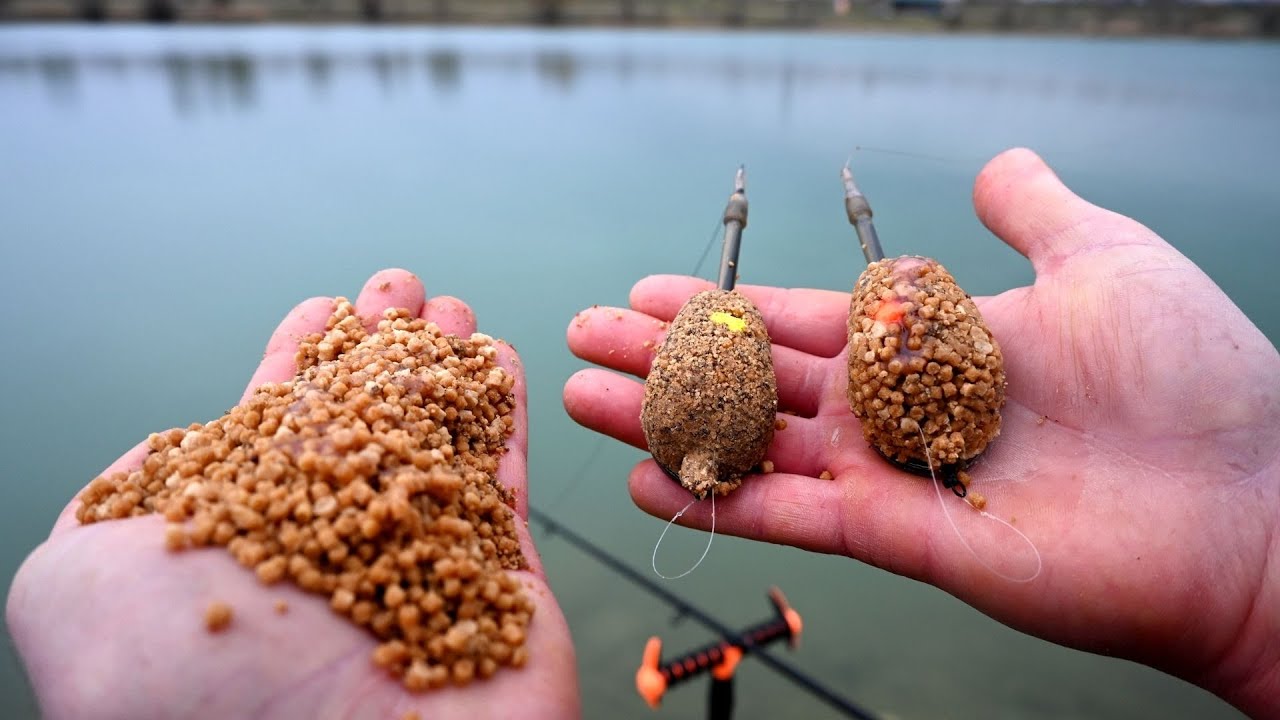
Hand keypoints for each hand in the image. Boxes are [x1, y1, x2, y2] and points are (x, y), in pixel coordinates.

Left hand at [7, 269, 578, 719]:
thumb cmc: (182, 695)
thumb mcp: (81, 589)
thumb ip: (120, 499)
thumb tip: (170, 445)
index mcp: (243, 537)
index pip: (279, 426)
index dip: (303, 357)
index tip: (327, 304)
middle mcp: (331, 546)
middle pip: (367, 424)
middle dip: (385, 349)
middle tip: (406, 289)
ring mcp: (417, 565)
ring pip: (439, 446)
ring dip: (450, 374)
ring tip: (457, 313)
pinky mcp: (499, 591)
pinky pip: (506, 489)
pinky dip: (506, 423)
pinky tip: (503, 366)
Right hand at [563, 149, 1279, 716]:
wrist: (1252, 505)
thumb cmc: (1195, 376)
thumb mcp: (1106, 259)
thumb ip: (1036, 212)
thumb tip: (996, 163)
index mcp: (933, 344)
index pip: (802, 320)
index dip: (723, 307)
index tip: (644, 290)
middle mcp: (901, 410)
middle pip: (758, 381)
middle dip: (667, 361)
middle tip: (579, 339)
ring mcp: (898, 477)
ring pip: (757, 445)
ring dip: (668, 424)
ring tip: (581, 401)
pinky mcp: (905, 542)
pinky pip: (794, 519)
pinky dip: (721, 500)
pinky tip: (649, 484)